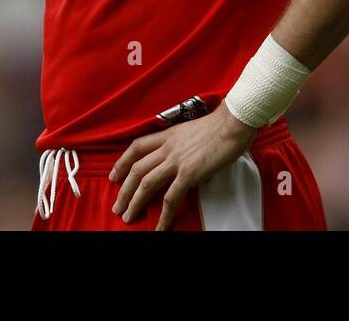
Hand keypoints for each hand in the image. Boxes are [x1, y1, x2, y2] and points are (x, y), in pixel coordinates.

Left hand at [109, 104, 259, 229]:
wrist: (233, 122)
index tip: (115, 175)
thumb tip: (181, 160)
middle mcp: (168, 147)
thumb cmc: (220, 126)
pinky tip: (160, 226)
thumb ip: (181, 145)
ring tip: (128, 217)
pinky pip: (171, 197)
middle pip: (137, 169)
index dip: (122, 162)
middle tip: (117, 206)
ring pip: (147, 183)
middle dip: (124, 190)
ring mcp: (177, 160)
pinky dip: (164, 215)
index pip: (136, 147)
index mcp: (168, 135)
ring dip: (135, 202)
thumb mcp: (191, 131)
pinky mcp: (189, 173)